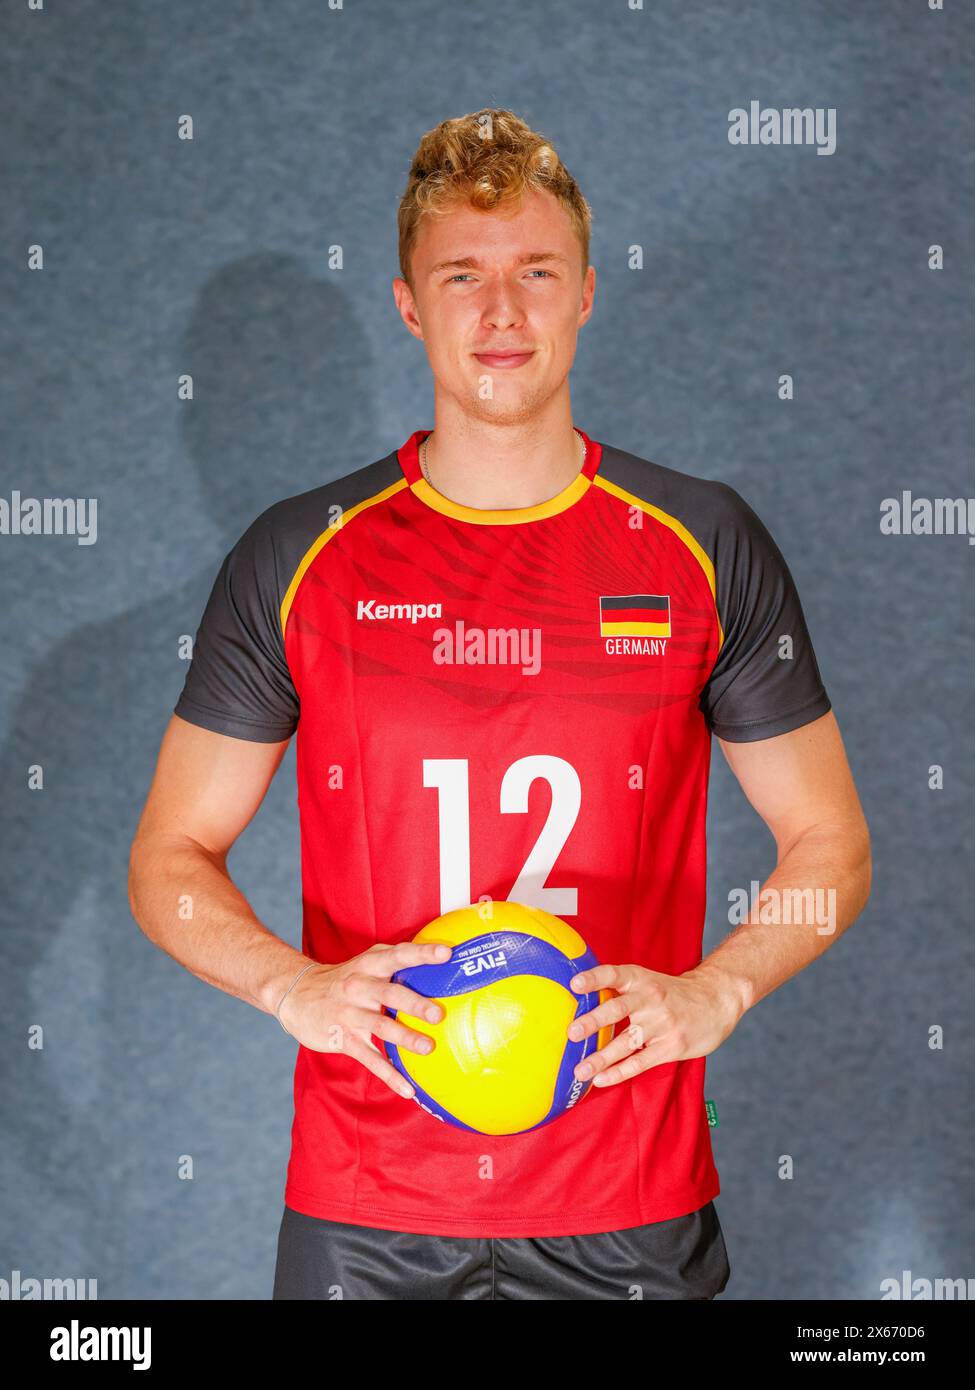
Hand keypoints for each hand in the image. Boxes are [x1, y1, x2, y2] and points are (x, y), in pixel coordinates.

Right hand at [277, 941, 452, 1098]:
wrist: (296, 993)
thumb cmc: (345, 977)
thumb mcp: (365, 961)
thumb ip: (396, 959)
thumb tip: (444, 955)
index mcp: (370, 964)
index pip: (398, 955)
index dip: (421, 953)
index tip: (445, 954)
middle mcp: (359, 986)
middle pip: (389, 993)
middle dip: (414, 1003)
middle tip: (438, 1014)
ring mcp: (350, 1013)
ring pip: (380, 1026)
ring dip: (405, 1038)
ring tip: (428, 1048)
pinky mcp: (343, 1038)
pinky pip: (369, 1058)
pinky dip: (389, 1075)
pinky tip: (408, 1089)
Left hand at [567, 964, 743, 1087]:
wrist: (716, 1000)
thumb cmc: (673, 993)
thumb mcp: (649, 980)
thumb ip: (622, 990)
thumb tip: (580, 1002)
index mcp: (641, 979)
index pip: (614, 974)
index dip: (594, 978)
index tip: (574, 984)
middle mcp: (651, 999)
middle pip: (618, 1009)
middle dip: (593, 1021)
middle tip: (571, 1032)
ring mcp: (662, 1024)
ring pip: (626, 1042)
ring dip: (601, 1057)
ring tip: (580, 1070)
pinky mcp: (671, 1046)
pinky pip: (641, 1062)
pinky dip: (619, 1072)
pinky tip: (601, 1079)